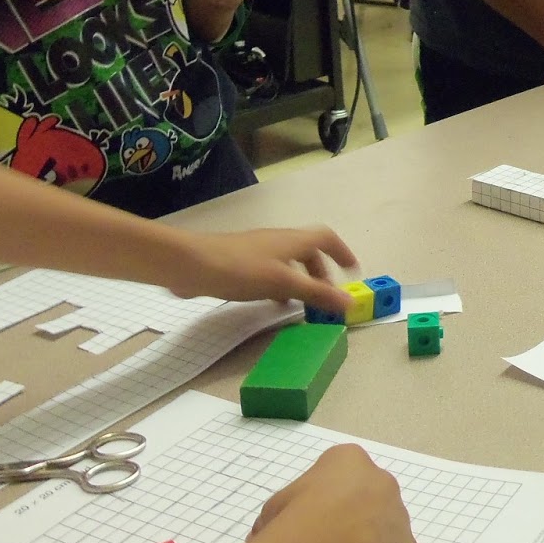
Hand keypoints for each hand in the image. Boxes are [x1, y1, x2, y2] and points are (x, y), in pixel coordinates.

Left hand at [168, 226, 357, 314]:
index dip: (342, 252)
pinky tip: (273, 303)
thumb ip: (317, 293)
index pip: (326, 238)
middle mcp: (278, 241)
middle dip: (321, 272)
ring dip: (301, 280)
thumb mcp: (284, 283)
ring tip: (302, 304)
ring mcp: (258, 251)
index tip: (352, 271)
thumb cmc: (242, 269)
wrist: (192, 265)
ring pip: (289, 262)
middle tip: (326, 295)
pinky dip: (281, 285)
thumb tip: (350, 303)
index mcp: (293, 240)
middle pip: (308, 251)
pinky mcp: (241, 262)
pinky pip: (271, 272)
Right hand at [251, 444, 418, 542]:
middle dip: (352, 519)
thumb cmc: (296, 518)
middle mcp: (381, 480)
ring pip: (386, 529)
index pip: (340, 474)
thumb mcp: (274, 508)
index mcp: (349, 461)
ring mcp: (400, 515)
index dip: (323, 500)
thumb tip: (269, 533)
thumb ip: (283, 513)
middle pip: (369, 498)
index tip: (311, 520)